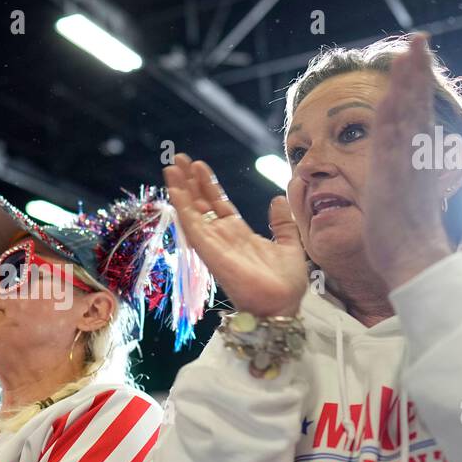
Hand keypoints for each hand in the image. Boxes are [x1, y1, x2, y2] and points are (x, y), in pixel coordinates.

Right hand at [165, 153, 307, 317]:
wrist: (284, 303)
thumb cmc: (286, 283)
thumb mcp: (290, 244)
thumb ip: (281, 223)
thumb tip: (277, 200)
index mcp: (238, 235)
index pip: (218, 204)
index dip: (208, 185)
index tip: (199, 165)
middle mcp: (221, 238)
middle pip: (200, 204)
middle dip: (190, 181)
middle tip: (179, 158)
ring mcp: (213, 244)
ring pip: (191, 211)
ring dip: (181, 188)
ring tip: (172, 165)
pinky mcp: (209, 251)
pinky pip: (192, 225)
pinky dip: (182, 206)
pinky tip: (175, 188)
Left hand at [363, 33, 453, 288]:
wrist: (416, 260)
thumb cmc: (406, 234)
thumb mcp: (404, 194)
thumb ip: (405, 172)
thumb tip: (410, 162)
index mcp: (414, 159)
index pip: (414, 113)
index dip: (413, 84)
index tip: (414, 56)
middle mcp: (414, 157)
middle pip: (415, 105)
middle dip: (416, 71)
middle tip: (418, 39)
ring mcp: (406, 166)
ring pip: (407, 116)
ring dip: (408, 83)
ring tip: (409, 53)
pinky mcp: (394, 178)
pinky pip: (394, 141)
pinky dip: (396, 117)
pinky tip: (394, 95)